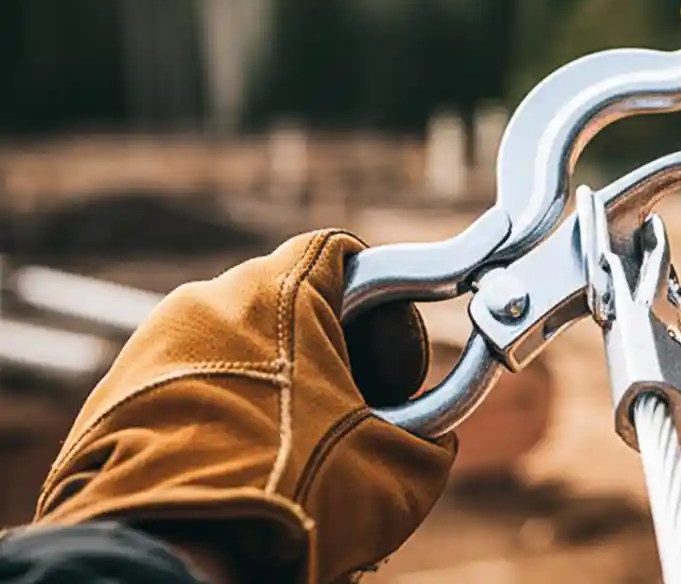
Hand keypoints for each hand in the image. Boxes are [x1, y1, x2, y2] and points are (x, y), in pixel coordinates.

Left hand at [34, 229, 452, 582]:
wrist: (174, 556)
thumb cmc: (293, 501)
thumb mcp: (401, 465)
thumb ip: (433, 427)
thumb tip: (433, 432)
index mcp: (280, 291)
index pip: (344, 254)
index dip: (382, 301)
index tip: (392, 352)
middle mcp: (209, 300)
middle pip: (288, 300)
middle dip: (327, 349)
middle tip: (354, 410)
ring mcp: (156, 343)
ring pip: (238, 342)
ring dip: (275, 380)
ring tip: (295, 446)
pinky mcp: (119, 391)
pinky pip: (192, 379)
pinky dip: (224, 407)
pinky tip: (243, 460)